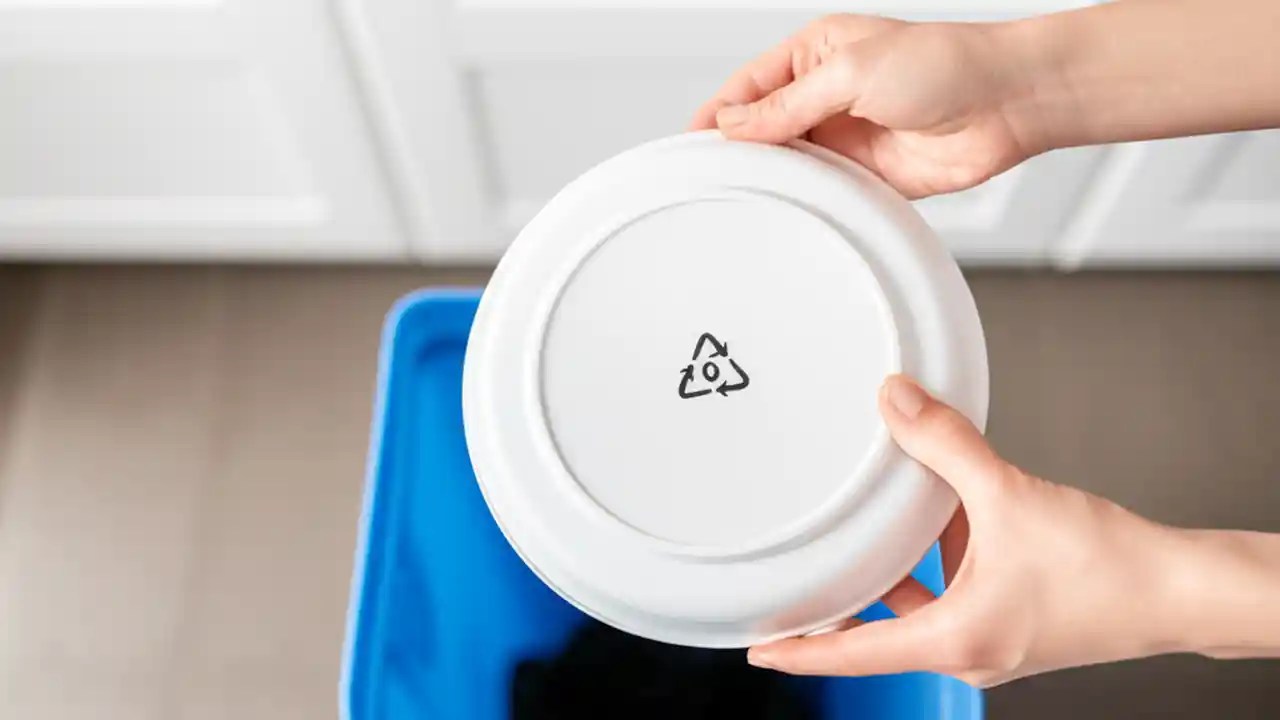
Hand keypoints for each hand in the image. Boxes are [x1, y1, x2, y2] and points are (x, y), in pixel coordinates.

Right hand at [690, 16, 1048, 198]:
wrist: (1007, 104)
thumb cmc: (947, 64)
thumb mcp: (851, 73)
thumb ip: (788, 105)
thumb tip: (735, 122)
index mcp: (817, 53)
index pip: (749, 86)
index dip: (718, 114)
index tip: (690, 142)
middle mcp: (827, 94)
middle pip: (765, 128)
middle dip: (741, 150)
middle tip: (712, 177)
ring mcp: (846, 135)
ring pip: (791, 163)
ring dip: (774, 178)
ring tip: (747, 195)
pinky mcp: (867, 174)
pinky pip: (824, 191)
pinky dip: (806, 201)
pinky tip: (791, 208)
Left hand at [747, 375, 1217, 686]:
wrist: (1183, 589)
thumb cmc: (1111, 568)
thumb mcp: (1009, 495)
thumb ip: (945, 443)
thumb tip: (896, 401)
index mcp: (955, 639)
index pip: (853, 655)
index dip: (799, 651)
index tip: (759, 646)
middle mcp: (969, 651)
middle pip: (880, 631)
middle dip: (844, 601)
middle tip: (801, 576)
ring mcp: (994, 640)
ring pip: (921, 607)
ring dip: (900, 570)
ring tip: (873, 531)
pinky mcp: (1015, 622)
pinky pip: (956, 596)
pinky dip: (940, 562)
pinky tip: (944, 518)